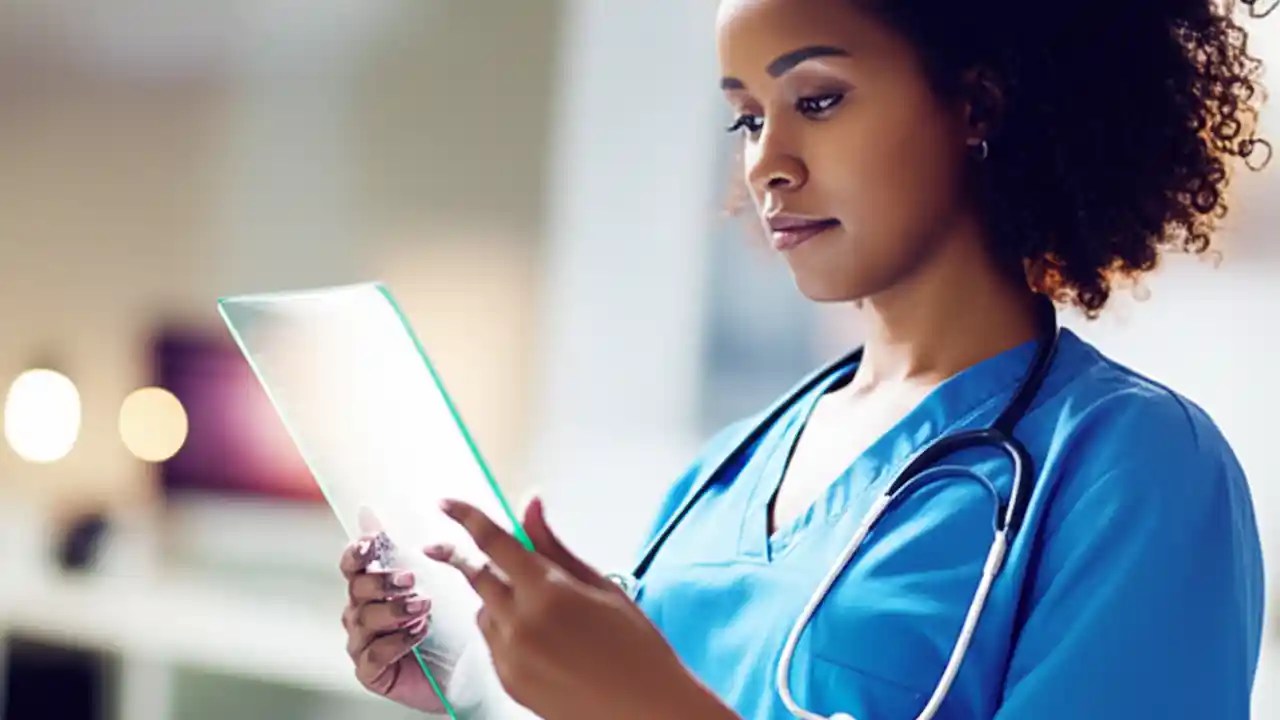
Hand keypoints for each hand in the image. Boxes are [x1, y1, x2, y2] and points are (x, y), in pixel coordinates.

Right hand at [340, 534, 443, 712]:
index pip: (352, 564)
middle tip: (411, 579)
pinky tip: (418, 634)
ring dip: (394, 610)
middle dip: (382, 581)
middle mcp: (361, 613)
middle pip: (357, 589)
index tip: (372, 543)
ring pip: (364, 620)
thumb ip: (408, 551)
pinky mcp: (370, 672)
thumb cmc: (442, 623)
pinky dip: (396, 642)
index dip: (357, 552)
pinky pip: (373, 655)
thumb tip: (376, 514)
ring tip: (424, 608)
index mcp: (371, 588)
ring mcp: (362, 643)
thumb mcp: (434, 582)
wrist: (458, 670)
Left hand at [426, 497, 736, 719]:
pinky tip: (541, 639)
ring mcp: (509, 656)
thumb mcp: (601, 586)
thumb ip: (555, 547)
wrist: (644, 710)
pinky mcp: (507, 681)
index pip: (493, 543)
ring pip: (484, 611)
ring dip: (496, 598)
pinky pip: (492, 642)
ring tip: (537, 608)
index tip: (445, 503)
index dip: (466, 517)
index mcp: (547, 591)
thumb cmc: (635, 646)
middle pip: (478, 577)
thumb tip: (529, 506)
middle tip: (452, 547)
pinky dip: (504, 629)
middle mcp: (519, 623)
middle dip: (470, 558)